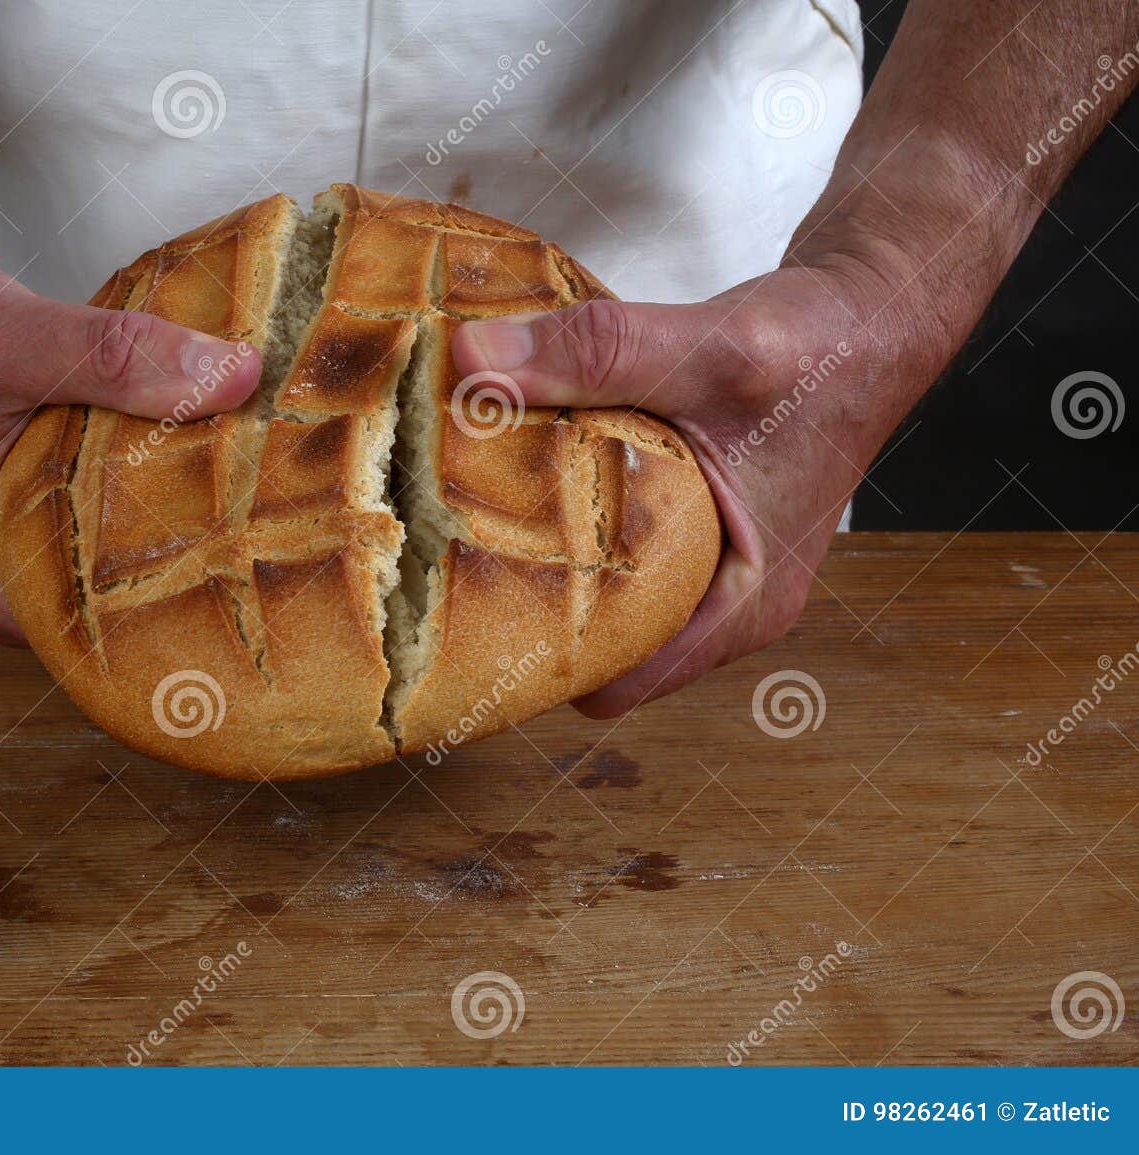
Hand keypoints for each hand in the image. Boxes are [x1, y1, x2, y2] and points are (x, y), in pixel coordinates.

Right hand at [0, 251, 260, 644]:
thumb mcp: (10, 341)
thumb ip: (113, 359)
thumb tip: (231, 377)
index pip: (98, 633)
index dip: (176, 598)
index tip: (250, 554)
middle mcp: (9, 587)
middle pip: (126, 601)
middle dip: (198, 562)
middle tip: (276, 520)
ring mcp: (38, 552)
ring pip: (136, 556)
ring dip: (193, 520)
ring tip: (264, 491)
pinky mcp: (64, 512)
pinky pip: (133, 515)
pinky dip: (173, 485)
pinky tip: (224, 459)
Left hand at [452, 262, 933, 717]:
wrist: (869, 312)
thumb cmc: (821, 347)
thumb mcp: (707, 350)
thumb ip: (595, 353)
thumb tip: (471, 359)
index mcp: (741, 607)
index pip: (612, 684)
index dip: (532, 660)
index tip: (458, 619)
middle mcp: (724, 607)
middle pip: (596, 649)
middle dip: (523, 609)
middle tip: (443, 561)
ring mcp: (707, 573)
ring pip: (600, 599)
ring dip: (543, 563)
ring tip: (463, 523)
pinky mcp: (690, 531)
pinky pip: (612, 552)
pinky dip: (570, 524)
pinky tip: (515, 483)